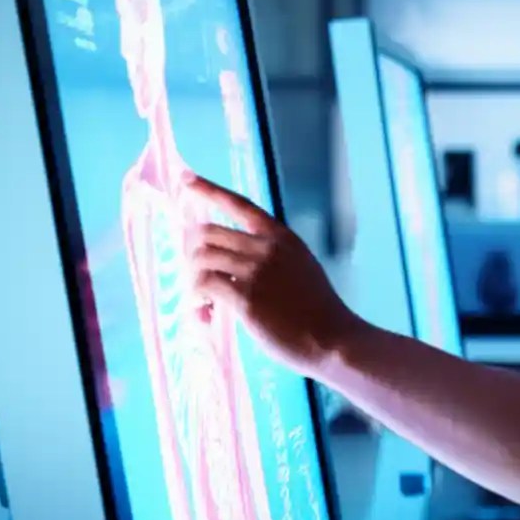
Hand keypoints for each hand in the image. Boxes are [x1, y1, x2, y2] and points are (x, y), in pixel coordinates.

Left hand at [182, 174, 361, 377]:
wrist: (333, 339)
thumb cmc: (320, 312)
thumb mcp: (302, 268)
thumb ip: (274, 259)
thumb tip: (234, 267)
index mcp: (283, 238)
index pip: (241, 205)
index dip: (210, 190)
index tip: (186, 180)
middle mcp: (267, 247)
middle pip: (208, 232)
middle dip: (191, 253)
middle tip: (194, 276)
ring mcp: (255, 270)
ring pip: (200, 258)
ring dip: (192, 280)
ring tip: (202, 301)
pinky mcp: (245, 296)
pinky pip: (203, 287)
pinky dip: (196, 301)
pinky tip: (204, 314)